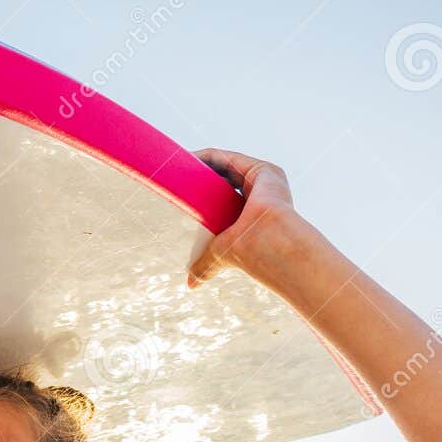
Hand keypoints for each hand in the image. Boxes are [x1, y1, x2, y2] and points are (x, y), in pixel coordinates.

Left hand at [186, 148, 306, 288]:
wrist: (272, 243)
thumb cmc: (251, 253)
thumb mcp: (221, 253)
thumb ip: (206, 264)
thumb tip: (190, 284)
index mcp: (250, 215)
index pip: (220, 198)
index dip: (198, 193)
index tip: (174, 192)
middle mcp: (259, 196)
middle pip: (221, 179)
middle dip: (196, 176)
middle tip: (170, 177)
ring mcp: (262, 182)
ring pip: (222, 166)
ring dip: (198, 164)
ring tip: (173, 166)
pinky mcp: (262, 170)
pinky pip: (226, 158)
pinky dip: (205, 157)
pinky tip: (186, 159)